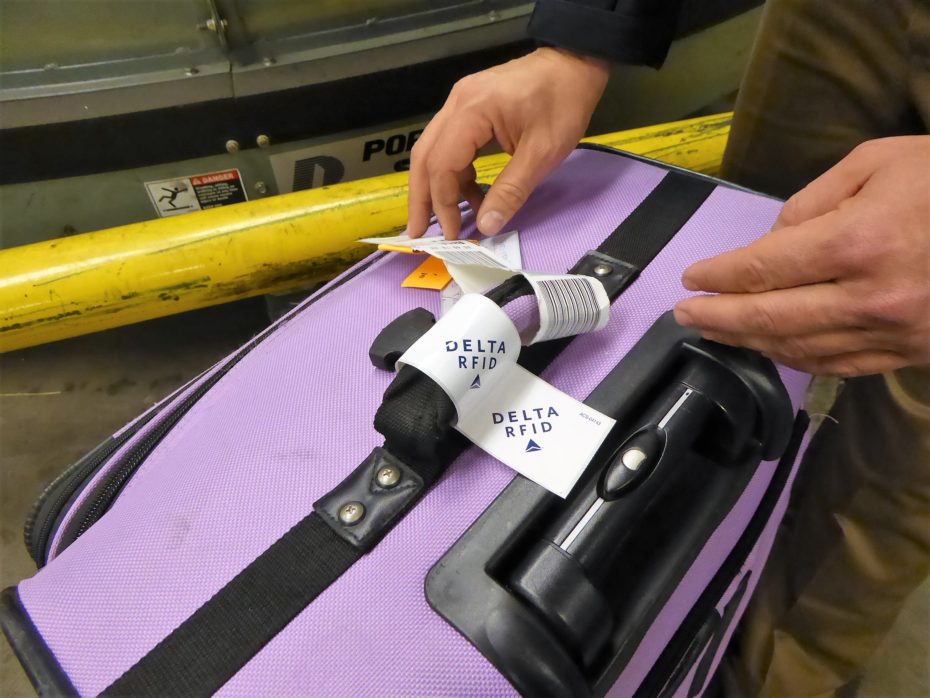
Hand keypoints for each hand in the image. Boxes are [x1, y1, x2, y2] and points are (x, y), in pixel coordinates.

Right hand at [407, 47, 607, 238]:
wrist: (574, 63)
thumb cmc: (564, 103)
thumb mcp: (542, 153)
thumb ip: (511, 191)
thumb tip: (486, 226)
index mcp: (472, 111)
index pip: (441, 165)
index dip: (443, 204)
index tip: (453, 234)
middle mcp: (456, 103)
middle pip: (425, 157)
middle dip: (421, 198)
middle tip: (418, 233)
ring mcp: (460, 102)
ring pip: (433, 150)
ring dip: (435, 187)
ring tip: (445, 220)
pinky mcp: (469, 106)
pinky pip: (451, 143)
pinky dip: (455, 172)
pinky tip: (470, 194)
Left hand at [674, 136, 929, 376]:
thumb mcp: (880, 162)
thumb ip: (814, 200)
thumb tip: (774, 242)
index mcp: (858, 242)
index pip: (763, 268)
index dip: (719, 277)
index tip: (691, 279)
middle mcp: (870, 298)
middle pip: (771, 318)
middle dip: (718, 319)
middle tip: (684, 315)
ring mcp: (894, 334)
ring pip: (801, 349)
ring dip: (750, 343)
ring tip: (717, 333)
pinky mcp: (912, 354)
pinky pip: (841, 365)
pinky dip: (799, 358)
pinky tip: (775, 348)